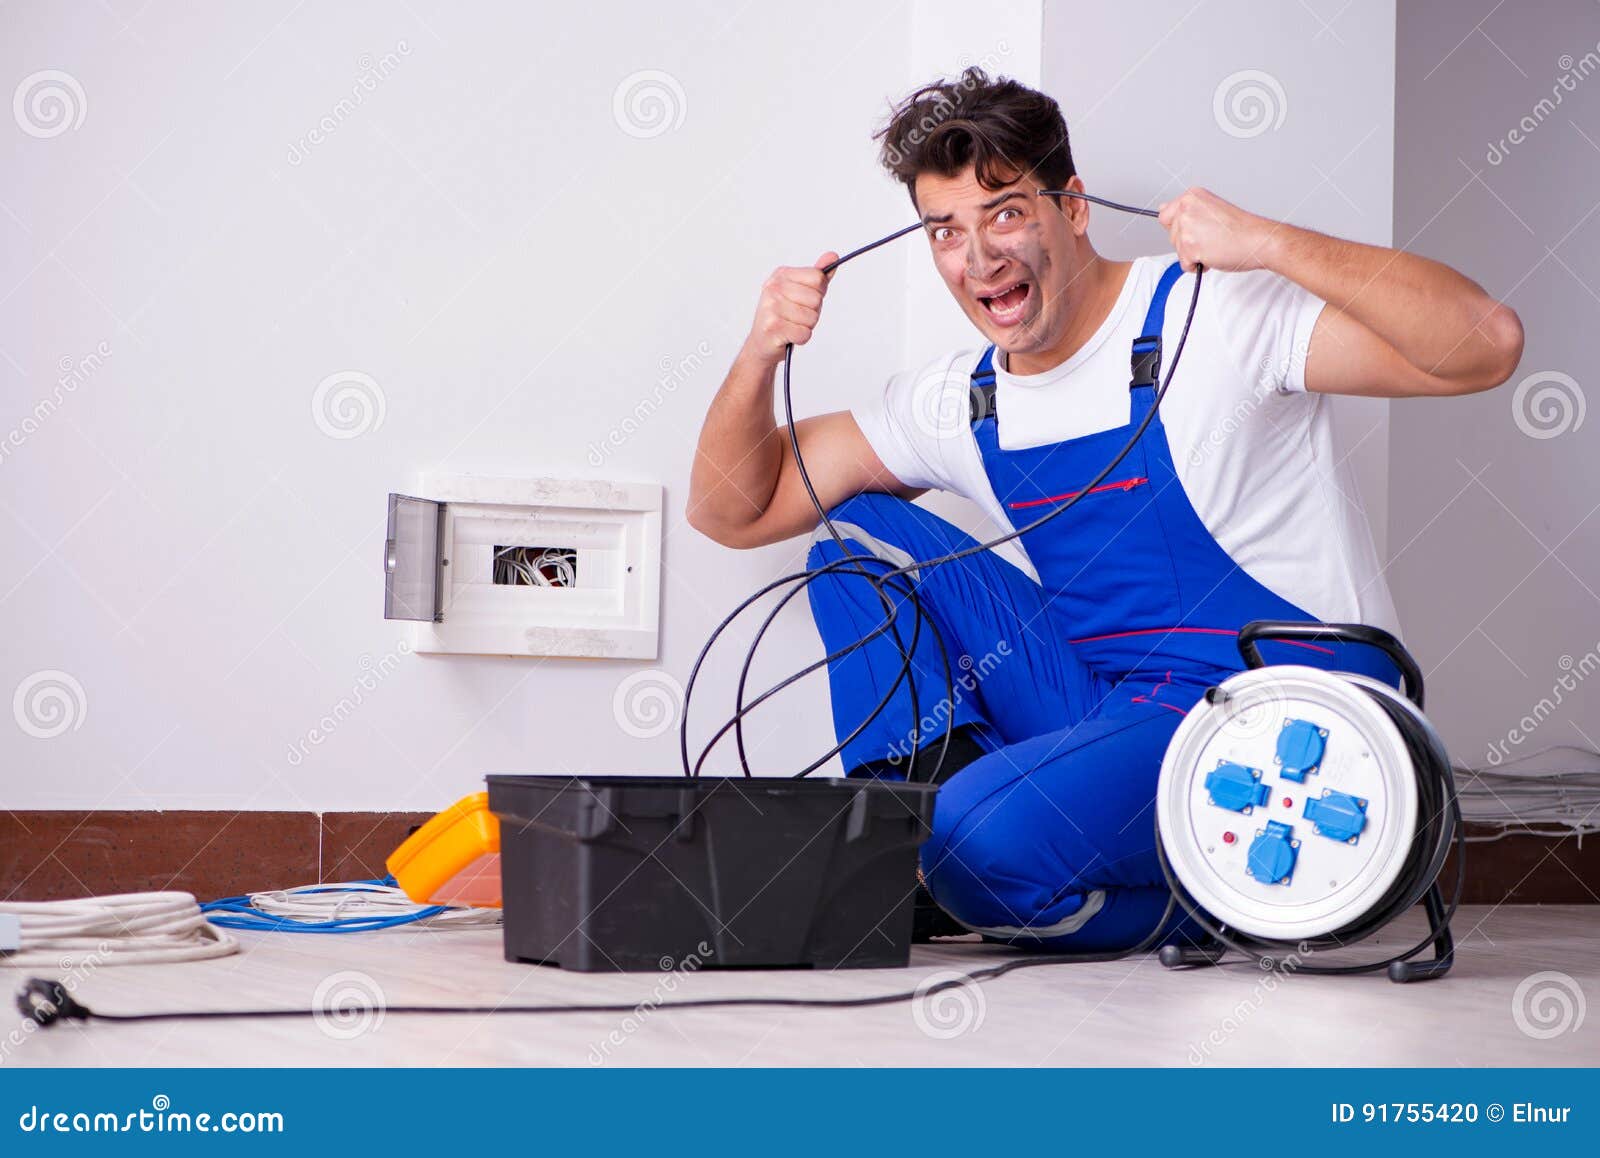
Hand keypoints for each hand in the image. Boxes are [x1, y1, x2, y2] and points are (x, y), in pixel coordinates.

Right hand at [742, 252, 837, 364]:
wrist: (762, 342)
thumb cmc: (784, 316)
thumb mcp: (800, 292)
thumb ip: (817, 276)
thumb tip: (833, 256)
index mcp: (781, 275)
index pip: (817, 277)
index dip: (818, 292)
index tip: (805, 299)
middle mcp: (774, 288)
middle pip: (816, 299)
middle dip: (813, 312)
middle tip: (796, 316)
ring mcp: (772, 307)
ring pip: (812, 317)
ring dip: (806, 326)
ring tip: (792, 326)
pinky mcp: (773, 327)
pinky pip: (804, 333)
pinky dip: (801, 338)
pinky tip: (789, 335)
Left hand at [1157, 188, 1278, 272]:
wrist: (1258, 240)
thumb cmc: (1240, 228)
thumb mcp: (1210, 209)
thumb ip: (1186, 211)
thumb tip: (1162, 209)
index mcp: (1192, 196)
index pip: (1165, 215)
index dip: (1180, 228)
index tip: (1196, 230)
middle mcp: (1186, 208)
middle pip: (1171, 235)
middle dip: (1188, 242)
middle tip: (1212, 238)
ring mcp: (1187, 227)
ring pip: (1178, 250)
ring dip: (1194, 254)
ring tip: (1214, 245)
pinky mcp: (1190, 246)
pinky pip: (1184, 264)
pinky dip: (1197, 265)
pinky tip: (1213, 255)